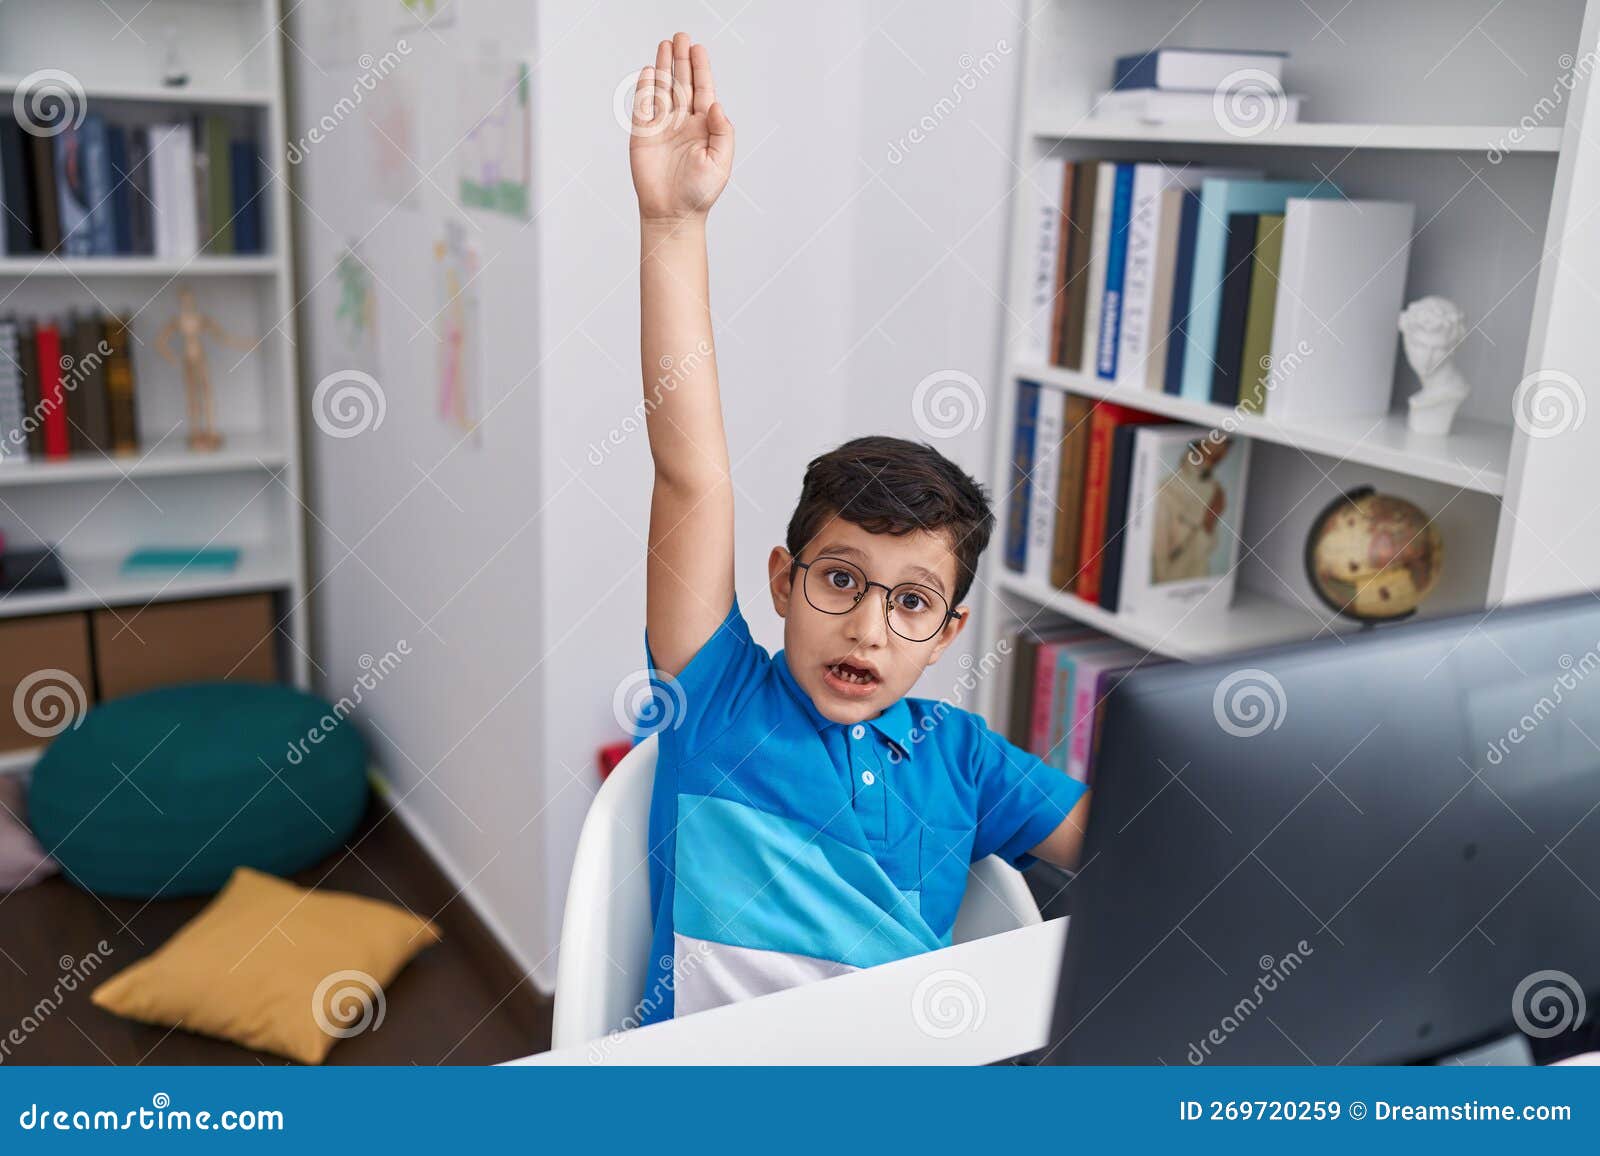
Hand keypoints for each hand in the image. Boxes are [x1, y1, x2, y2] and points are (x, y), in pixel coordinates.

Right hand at [629, 33, 733, 222]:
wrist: (672, 214)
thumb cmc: (699, 194)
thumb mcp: (721, 163)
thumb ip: (722, 132)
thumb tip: (716, 105)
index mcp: (703, 127)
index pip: (703, 90)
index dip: (700, 69)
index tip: (698, 48)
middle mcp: (683, 123)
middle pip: (682, 83)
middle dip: (681, 60)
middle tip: (681, 36)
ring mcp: (662, 127)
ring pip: (663, 89)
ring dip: (664, 67)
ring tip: (665, 44)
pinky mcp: (643, 135)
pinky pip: (644, 106)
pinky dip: (645, 88)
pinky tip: (648, 71)